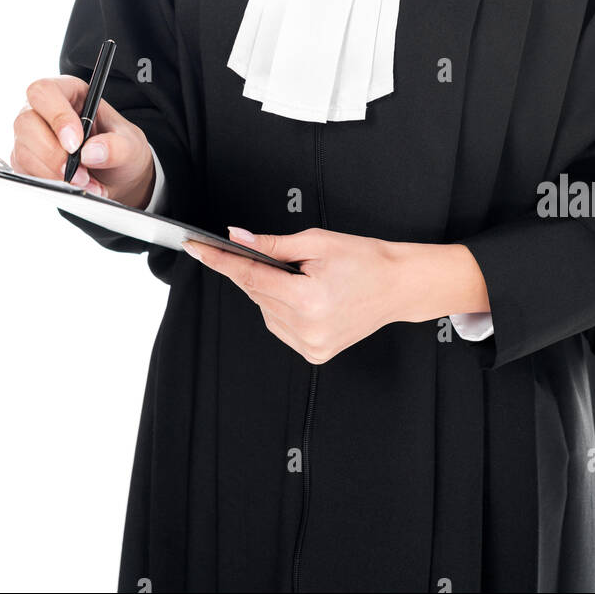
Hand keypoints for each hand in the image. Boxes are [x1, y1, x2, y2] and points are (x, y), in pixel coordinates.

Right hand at [12, 74, 155, 207]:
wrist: (115, 176)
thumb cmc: (119, 149)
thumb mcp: (131, 145)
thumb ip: (117, 146)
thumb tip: (91, 152)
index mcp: (68, 92)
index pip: (46, 92)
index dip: (56, 117)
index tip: (75, 144)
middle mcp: (42, 110)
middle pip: (26, 121)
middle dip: (52, 153)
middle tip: (79, 173)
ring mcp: (30, 136)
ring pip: (23, 150)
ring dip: (52, 172)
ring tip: (83, 181)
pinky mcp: (25, 161)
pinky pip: (24, 171)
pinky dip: (49, 183)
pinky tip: (71, 186)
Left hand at [179, 226, 419, 362]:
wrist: (398, 286)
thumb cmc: (365, 260)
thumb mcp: (317, 242)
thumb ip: (272, 244)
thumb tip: (238, 239)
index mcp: (308, 299)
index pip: (249, 277)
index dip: (220, 260)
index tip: (196, 248)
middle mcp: (307, 328)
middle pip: (257, 294)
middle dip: (258, 271)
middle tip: (282, 257)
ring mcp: (311, 345)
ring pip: (265, 311)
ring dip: (271, 291)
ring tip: (305, 279)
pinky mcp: (314, 354)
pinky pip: (280, 326)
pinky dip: (282, 309)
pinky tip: (305, 297)